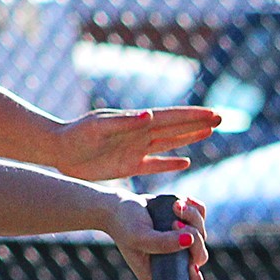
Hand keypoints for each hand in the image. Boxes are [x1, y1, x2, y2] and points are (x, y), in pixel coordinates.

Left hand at [52, 106, 220, 181]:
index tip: (214, 114)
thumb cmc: (76, 135)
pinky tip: (185, 161)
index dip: (193, 116)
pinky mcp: (127, 165)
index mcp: (136, 122)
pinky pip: (154, 164)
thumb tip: (151, 115)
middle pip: (175, 128)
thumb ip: (126, 123)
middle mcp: (140, 133)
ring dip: (188, 138)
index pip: (171, 118)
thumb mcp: (99, 127)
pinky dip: (170, 162)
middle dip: (197, 123)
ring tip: (209, 132)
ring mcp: (135, 149)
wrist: (58, 149)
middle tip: (221, 118)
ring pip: (169, 143)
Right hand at [105, 194, 209, 279]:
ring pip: (202, 233)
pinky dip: (196, 207)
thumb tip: (191, 240)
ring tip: (175, 205)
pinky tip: (181, 200)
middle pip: (200, 256)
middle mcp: (173, 261)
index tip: (190, 265)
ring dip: (193, 216)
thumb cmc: (124, 225)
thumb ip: (163, 242)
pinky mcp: (183, 224)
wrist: (118, 205)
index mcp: (160, 274)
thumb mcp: (140, 237)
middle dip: (194, 237)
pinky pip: (201, 216)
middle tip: (174, 222)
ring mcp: (180, 243)